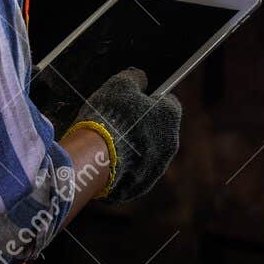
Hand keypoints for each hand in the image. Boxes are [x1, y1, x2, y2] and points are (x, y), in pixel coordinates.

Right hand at [65, 68, 181, 203]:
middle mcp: (170, 143)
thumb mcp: (119, 84)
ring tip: (110, 143)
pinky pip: (136, 171)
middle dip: (143, 125)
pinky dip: (126, 166)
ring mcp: (158, 167)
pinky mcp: (143, 185)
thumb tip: (141, 78)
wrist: (93, 158)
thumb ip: (135, 77)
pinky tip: (109, 160)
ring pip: (149, 152)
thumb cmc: (108, 117)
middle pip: (159, 129)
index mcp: (170, 116)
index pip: (168, 102)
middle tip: (119, 122)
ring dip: (136, 147)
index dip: (151, 100)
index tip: (136, 101)